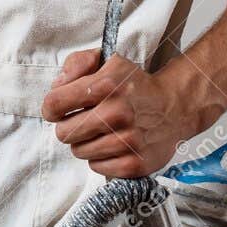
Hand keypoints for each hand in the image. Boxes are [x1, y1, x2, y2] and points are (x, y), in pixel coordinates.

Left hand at [40, 50, 204, 178]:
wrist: (176, 106)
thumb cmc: (134, 84)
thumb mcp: (107, 60)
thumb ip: (76, 64)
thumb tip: (57, 87)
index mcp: (105, 85)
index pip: (54, 104)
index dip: (51, 108)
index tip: (58, 110)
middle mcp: (116, 113)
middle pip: (63, 132)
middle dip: (68, 126)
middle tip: (83, 120)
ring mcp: (127, 141)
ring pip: (78, 151)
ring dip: (85, 143)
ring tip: (101, 131)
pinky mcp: (135, 164)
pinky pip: (97, 167)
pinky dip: (100, 158)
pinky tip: (113, 144)